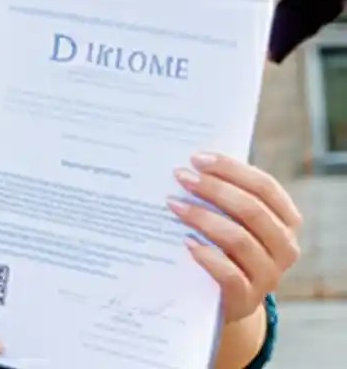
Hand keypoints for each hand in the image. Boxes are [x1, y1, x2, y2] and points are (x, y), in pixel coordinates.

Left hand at [169, 153, 302, 322]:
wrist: (226, 300)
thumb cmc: (226, 248)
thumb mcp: (233, 220)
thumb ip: (224, 195)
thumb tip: (192, 164)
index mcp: (286, 221)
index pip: (265, 187)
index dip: (231, 169)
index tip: (197, 159)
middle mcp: (285, 248)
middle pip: (251, 209)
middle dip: (213, 188)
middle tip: (180, 176)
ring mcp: (268, 276)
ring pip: (239, 239)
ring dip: (203, 217)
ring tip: (173, 204)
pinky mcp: (246, 299)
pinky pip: (229, 274)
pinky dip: (207, 256)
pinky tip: (186, 242)